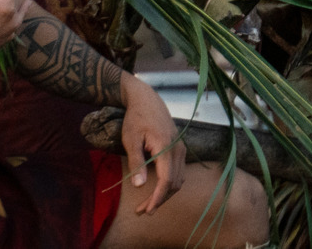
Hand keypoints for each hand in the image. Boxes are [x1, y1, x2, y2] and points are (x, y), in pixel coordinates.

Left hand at [118, 73, 185, 213]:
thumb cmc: (136, 119)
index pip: (167, 180)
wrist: (147, 100)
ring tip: (147, 204)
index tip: (146, 210)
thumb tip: (140, 186)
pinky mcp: (180, 148)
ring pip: (179, 179)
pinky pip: (179, 172)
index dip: (157, 198)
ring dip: (165, 194)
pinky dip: (170, 184)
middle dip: (159, 200)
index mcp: (165, 147)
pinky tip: (157, 189)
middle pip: (174, 183)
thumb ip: (136, 162)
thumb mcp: (130, 140)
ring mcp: (181, 148)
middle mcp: (178, 149)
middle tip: (141, 211)